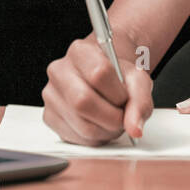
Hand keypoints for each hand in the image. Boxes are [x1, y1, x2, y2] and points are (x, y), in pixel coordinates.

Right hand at [42, 28, 152, 144]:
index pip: (98, 73)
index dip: (117, 93)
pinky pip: (75, 137)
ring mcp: (51, 94)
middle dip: (111, 117)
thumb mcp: (137, 79)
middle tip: (121, 116)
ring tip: (112, 120)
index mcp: (80, 51)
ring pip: (81, 125)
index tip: (125, 98)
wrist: (104, 78)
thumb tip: (134, 128)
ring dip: (106, 130)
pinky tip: (99, 125)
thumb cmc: (118, 76)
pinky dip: (94, 138)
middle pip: (83, 102)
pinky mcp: (49, 116)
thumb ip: (139, 101)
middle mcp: (59, 71)